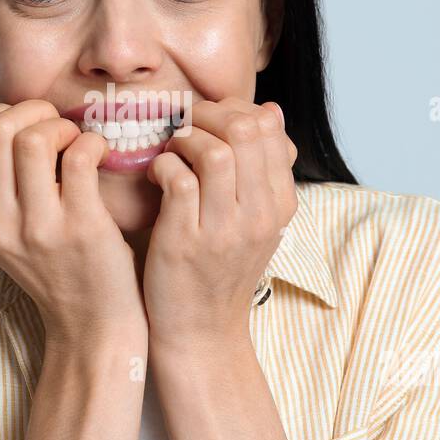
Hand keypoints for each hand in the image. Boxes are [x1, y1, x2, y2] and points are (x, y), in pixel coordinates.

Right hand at [0, 100, 147, 349]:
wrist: (92, 326)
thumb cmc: (57, 268)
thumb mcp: (7, 233)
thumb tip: (10, 117)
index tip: (24, 127)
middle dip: (33, 110)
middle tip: (58, 128)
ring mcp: (37, 228)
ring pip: (33, 139)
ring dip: (62, 126)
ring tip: (77, 144)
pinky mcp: (80, 228)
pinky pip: (79, 156)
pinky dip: (92, 143)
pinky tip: (100, 157)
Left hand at [141, 97, 298, 349]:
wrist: (202, 331)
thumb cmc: (221, 268)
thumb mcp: (257, 219)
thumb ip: (262, 167)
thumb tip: (270, 109)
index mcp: (280, 204)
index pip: (269, 129)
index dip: (233, 111)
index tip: (209, 121)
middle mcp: (260, 215)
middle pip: (244, 131)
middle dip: (206, 116)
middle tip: (185, 127)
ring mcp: (225, 230)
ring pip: (213, 152)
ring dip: (183, 140)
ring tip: (173, 152)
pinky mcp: (187, 241)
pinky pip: (178, 179)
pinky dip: (163, 166)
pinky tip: (158, 177)